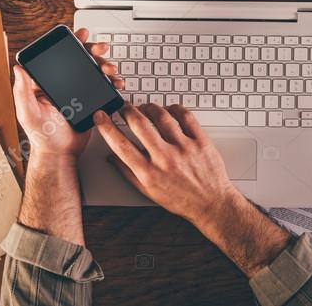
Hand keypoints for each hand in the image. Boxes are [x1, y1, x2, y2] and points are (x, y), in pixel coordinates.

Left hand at [13, 28, 123, 157]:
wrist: (61, 154)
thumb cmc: (42, 137)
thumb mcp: (28, 113)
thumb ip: (22, 91)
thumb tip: (18, 68)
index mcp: (46, 82)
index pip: (58, 56)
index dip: (70, 44)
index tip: (79, 35)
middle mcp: (63, 83)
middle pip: (80, 59)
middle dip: (93, 50)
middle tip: (100, 48)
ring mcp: (78, 90)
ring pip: (93, 70)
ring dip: (104, 64)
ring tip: (110, 68)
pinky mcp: (90, 100)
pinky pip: (102, 86)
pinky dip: (111, 81)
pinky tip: (115, 82)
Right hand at [93, 103, 237, 222]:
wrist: (211, 203)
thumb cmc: (180, 198)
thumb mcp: (148, 191)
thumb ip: (127, 172)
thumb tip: (111, 157)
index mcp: (148, 173)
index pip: (121, 145)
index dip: (106, 127)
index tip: (100, 116)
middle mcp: (165, 159)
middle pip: (139, 124)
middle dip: (127, 110)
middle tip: (124, 107)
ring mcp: (184, 148)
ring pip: (161, 116)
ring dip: (149, 107)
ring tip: (145, 108)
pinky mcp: (200, 141)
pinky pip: (185, 116)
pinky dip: (174, 108)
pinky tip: (168, 110)